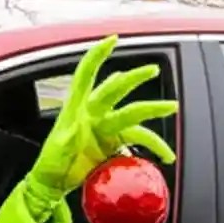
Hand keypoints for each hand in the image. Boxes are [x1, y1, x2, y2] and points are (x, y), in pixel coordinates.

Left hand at [27, 35, 178, 201]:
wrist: (55, 182)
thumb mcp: (57, 151)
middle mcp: (93, 113)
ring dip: (152, 110)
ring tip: (172, 107)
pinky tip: (164, 153)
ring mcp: (106, 126)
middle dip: (135, 77)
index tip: (112, 40)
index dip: (98, 55)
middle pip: (117, 89)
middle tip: (152, 70)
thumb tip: (76, 130)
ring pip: (133, 113)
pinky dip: (153, 145)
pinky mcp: (115, 142)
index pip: (86, 74)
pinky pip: (138, 138)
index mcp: (76, 108)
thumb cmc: (51, 163)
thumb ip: (67, 139)